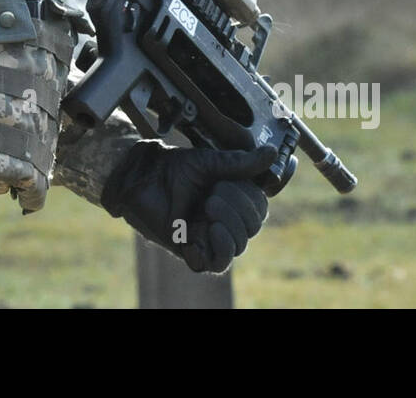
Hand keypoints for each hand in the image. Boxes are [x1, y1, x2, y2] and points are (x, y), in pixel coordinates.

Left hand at [101, 141, 273, 272]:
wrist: (143, 176)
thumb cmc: (174, 167)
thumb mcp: (210, 162)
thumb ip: (240, 163)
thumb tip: (272, 153)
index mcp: (233, 199)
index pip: (259, 209)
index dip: (250, 198)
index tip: (227, 181)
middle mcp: (225, 219)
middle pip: (252, 226)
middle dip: (237, 207)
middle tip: (213, 193)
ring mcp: (209, 236)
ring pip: (239, 244)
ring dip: (229, 224)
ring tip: (208, 205)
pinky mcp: (193, 250)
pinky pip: (218, 263)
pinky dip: (220, 248)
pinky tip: (211, 229)